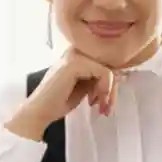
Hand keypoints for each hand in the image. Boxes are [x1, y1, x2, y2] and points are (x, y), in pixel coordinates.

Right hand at [4, 48, 121, 140]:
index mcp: (77, 53)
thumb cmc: (59, 101)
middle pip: (109, 64)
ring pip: (109, 69)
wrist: (39, 111)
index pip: (105, 61)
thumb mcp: (85, 87)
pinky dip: (104, 89)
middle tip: (106, 108)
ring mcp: (75, 55)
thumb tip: (122, 75)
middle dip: (112, 89)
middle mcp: (76, 50)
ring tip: (101, 107)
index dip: (110, 82)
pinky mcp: (76, 63)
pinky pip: (104, 73)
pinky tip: (93, 101)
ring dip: (109, 91)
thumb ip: (98, 79)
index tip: (105, 102)